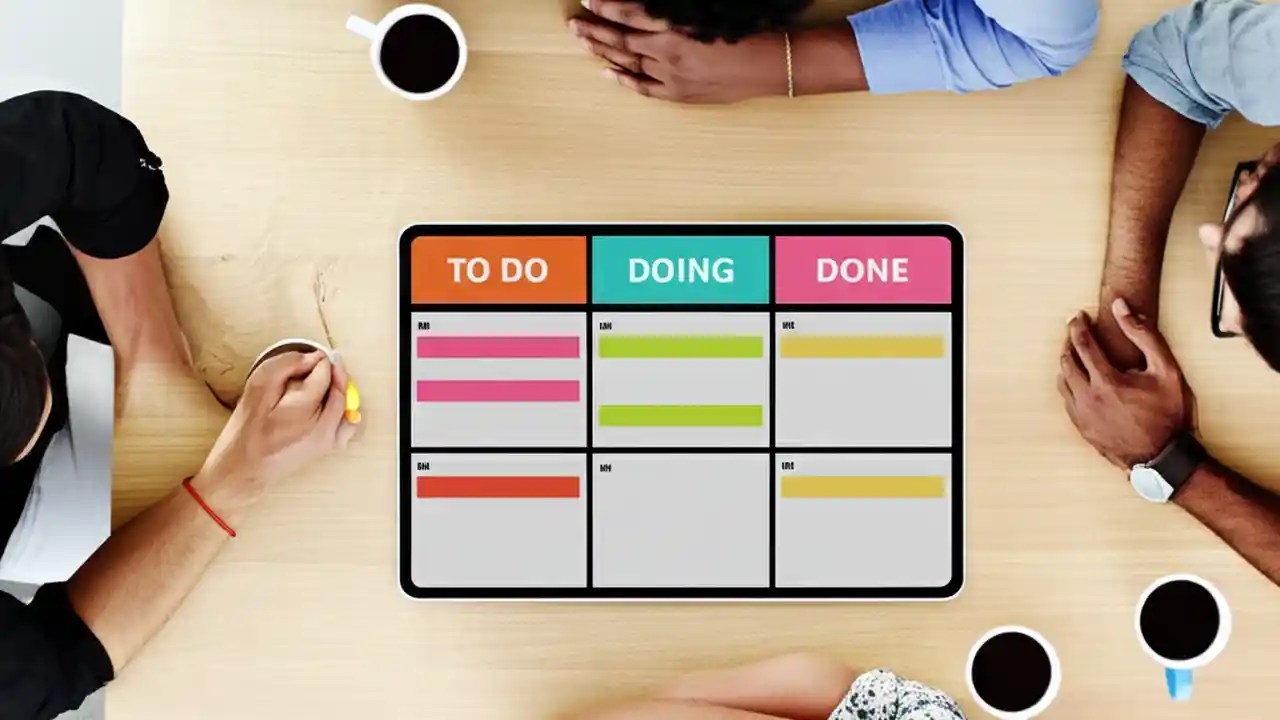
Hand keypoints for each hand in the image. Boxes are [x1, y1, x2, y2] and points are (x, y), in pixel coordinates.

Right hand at [196, 351, 356, 508]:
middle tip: (316, 364)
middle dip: (331, 372)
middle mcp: (323, 430)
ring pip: (347, 404)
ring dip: (339, 389)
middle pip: (340, 389)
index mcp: (303, 414)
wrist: (241, 472)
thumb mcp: (257, 391)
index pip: (324, 376)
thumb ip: (284, 367)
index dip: (318, 361)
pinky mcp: (329, 448)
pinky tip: (328, 403)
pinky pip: (347, 422)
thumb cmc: (244, 435)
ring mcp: (329, 441)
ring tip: (321, 383)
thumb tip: (312, 357)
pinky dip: (343, 408)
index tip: (309, 358)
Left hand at [570, 0, 787, 102]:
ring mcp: (673, 77)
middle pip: (622, 42)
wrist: (772, 65)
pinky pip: (645, 88)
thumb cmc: (747, 32)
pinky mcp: (682, 94)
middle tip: (574, 25)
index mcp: (676, 31)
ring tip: (584, 43)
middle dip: (595, 32)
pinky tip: (608, 74)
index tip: (589, 0)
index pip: (630, 16)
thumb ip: (675, 14)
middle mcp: (669, 55)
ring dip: (604, 53)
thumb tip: (650, 12)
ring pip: (629, 64)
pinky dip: (625, 80)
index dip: (607, 8)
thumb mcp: (708, 14)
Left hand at [1058, 299, 1196, 468]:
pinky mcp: (1082, 428)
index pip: (1082, 344)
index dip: (1078, 326)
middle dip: (1069, 342)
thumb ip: (1144, 335)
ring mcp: (1082, 415)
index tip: (1078, 316)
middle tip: (1074, 331)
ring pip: (1062, 381)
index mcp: (1106, 382)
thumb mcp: (1166, 370)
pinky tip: (1077, 380)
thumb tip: (1121, 307)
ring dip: (1066, 363)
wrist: (1164, 457)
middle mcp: (1087, 398)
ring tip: (1074, 352)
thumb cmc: (1169, 414)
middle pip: (1066, 361)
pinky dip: (1068, 384)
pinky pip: (1066, 400)